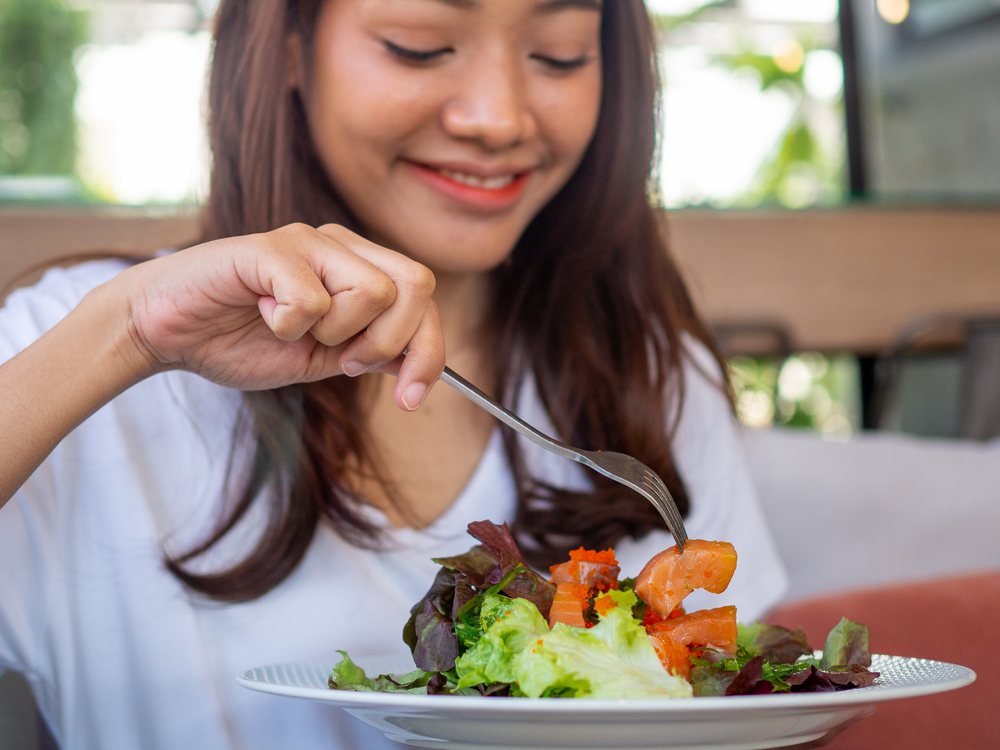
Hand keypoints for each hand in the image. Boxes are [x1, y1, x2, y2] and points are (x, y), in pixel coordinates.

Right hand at [121, 223, 443, 409]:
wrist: (168, 333)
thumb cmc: (240, 341)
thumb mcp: (321, 358)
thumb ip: (370, 352)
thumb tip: (419, 362)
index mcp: (358, 267)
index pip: (425, 300)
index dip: (428, 354)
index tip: (409, 398)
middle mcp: (340, 245)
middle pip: (417, 285)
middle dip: (391, 342)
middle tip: (345, 361)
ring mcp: (306, 242)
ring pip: (374, 291)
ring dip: (337, 333)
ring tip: (292, 330)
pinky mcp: (269, 248)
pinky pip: (313, 298)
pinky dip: (290, 325)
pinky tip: (263, 316)